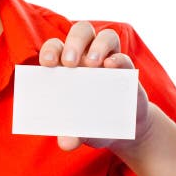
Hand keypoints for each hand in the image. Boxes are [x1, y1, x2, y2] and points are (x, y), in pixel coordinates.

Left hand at [39, 22, 150, 153]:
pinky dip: (119, 59)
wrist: (122, 130)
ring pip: (104, 35)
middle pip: (80, 32)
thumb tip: (66, 143)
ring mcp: (108, 59)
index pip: (55, 47)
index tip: (48, 63)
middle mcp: (86, 56)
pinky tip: (113, 67)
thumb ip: (72, 134)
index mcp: (66, 66)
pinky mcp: (127, 69)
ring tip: (93, 64)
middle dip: (73, 43)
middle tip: (71, 63)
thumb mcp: (81, 130)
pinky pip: (123, 56)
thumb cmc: (91, 122)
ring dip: (98, 45)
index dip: (50, 50)